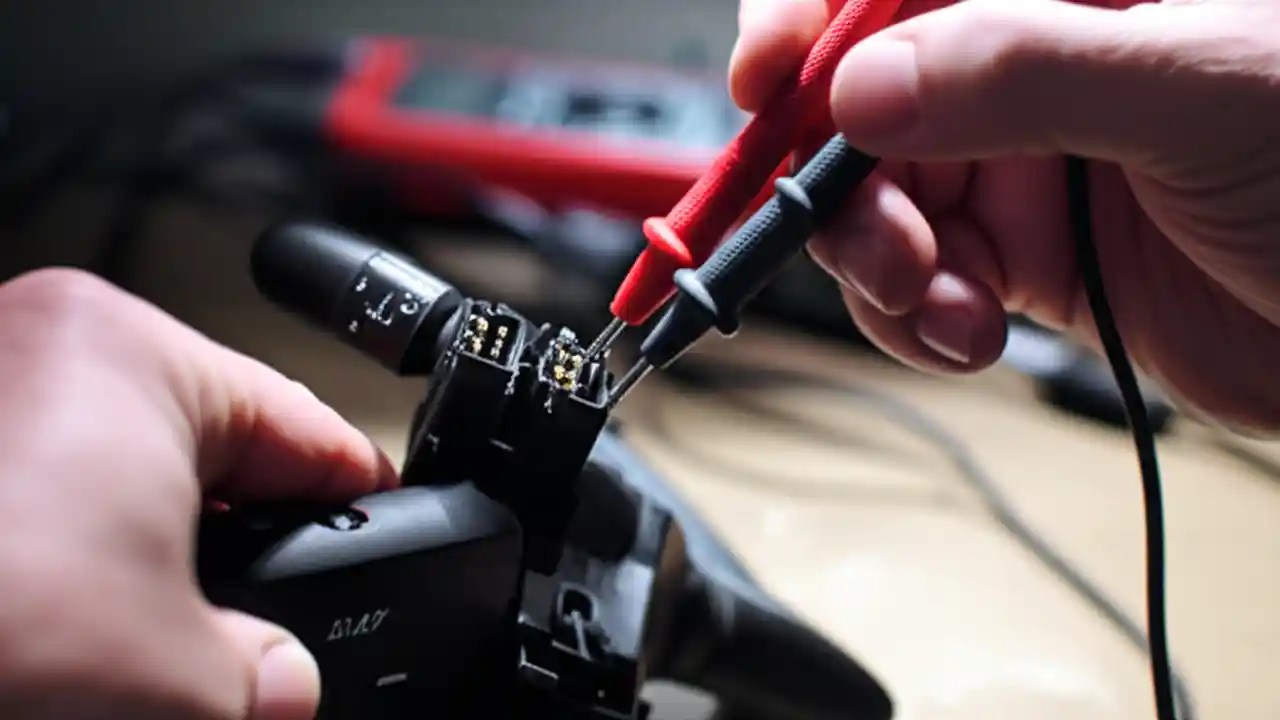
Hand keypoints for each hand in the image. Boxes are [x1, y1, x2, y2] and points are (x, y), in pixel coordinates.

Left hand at [0, 269, 397, 719]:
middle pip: (204, 450)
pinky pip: (40, 502)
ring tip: (159, 641)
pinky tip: (74, 628)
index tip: (385, 531)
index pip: (299, 422)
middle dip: (242, 544)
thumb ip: (266, 678)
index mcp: (123, 352)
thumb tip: (275, 685)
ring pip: (116, 483)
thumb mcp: (181, 681)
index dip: (356, 493)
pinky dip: (71, 564)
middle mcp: (34, 348)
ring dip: (152, 564)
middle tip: (265, 624)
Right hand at [731, 0, 1279, 430]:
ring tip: (943, 307)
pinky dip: (920, 317)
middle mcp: (1036, 66)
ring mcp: (1025, 161)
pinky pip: (922, 279)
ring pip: (882, 203)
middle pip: (869, 104)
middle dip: (848, 183)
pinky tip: (969, 333)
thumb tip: (867, 87)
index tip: (768, 85)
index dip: (817, 24)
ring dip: (883, 267)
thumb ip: (1025, 74)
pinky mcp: (1026, 252)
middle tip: (879, 243)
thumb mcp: (1202, 90)